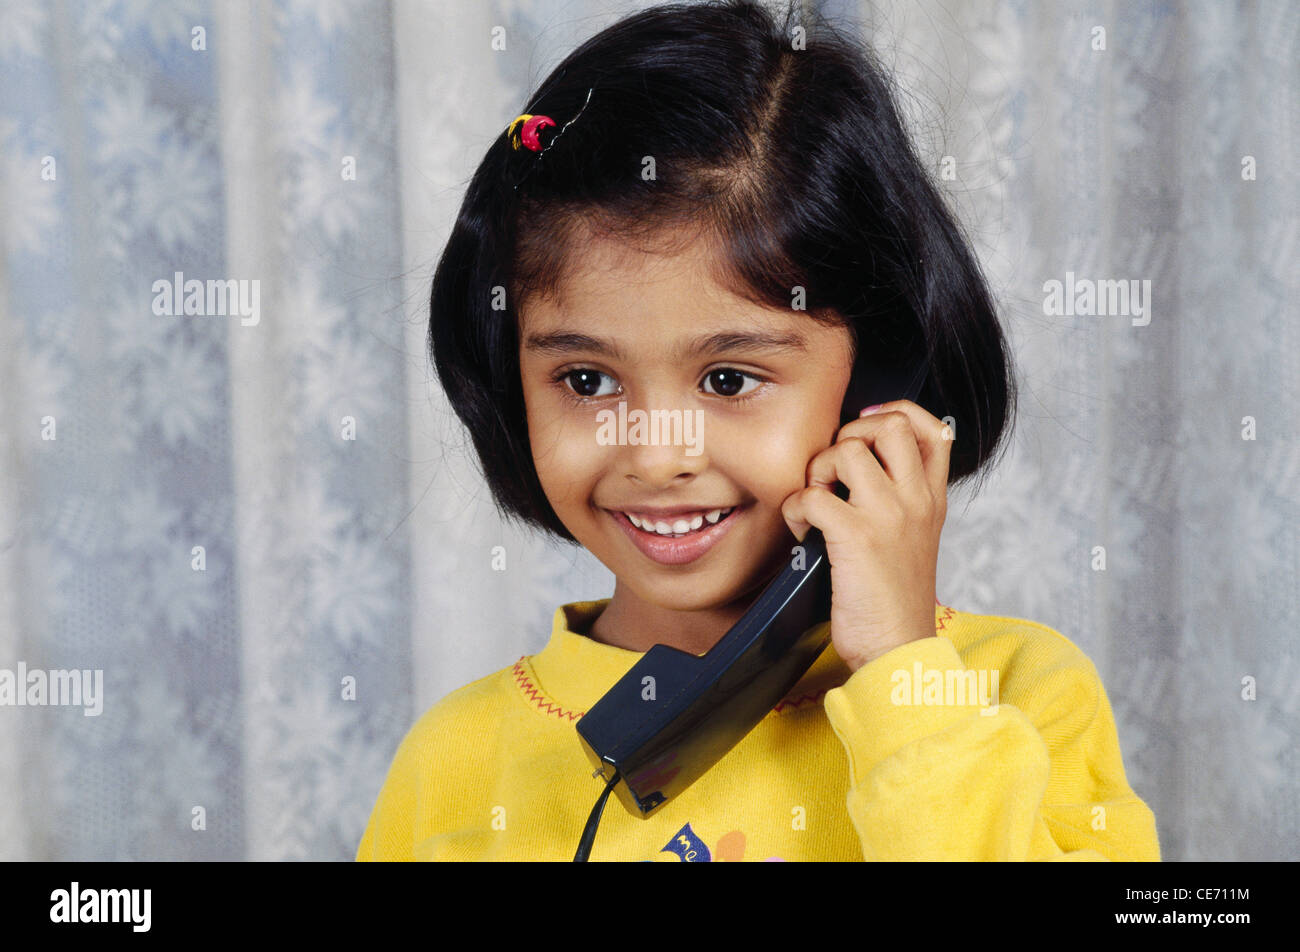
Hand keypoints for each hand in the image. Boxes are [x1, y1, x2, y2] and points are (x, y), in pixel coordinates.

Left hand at [780, 401, 952, 672]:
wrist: (898, 650)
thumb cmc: (896, 600)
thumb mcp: (916, 540)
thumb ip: (901, 501)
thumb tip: (859, 465)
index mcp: (933, 500)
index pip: (934, 428)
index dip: (897, 412)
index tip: (867, 427)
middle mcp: (916, 500)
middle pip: (890, 425)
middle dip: (850, 434)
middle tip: (834, 470)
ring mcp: (888, 516)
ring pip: (846, 450)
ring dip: (817, 471)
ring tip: (817, 502)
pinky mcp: (855, 537)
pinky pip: (811, 495)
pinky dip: (795, 509)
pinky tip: (801, 531)